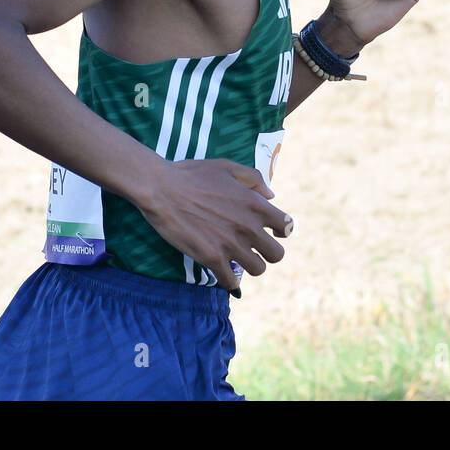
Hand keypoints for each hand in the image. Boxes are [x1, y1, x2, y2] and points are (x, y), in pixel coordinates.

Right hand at [138, 157, 292, 290]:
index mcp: (255, 204)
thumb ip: (253, 179)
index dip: (280, 231)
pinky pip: (231, 281)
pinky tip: (220, 270)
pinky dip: (228, 279)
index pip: (287, 227)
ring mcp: (231, 244)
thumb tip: (271, 196)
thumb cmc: (192, 174)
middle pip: (277, 255)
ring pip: (258, 270)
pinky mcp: (212, 258)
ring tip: (236, 259)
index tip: (270, 232)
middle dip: (267, 253)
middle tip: (253, 249)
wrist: (162, 189)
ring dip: (248, 266)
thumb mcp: (226, 167)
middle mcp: (249, 226)